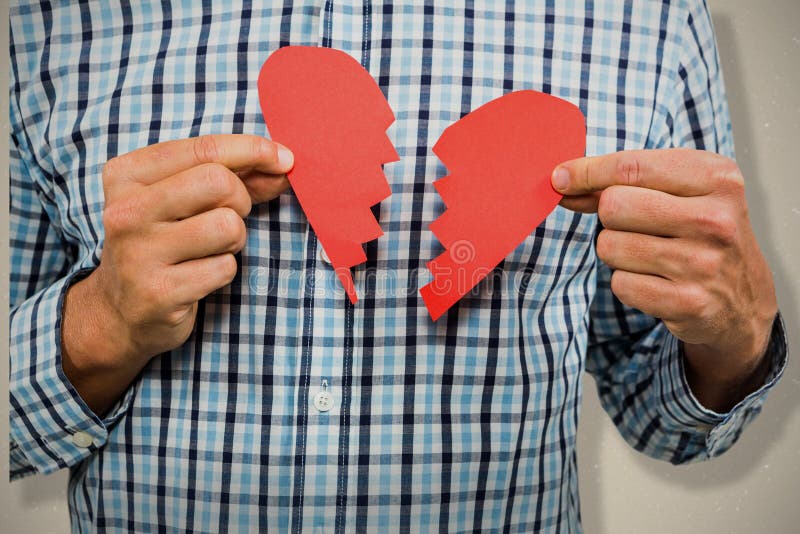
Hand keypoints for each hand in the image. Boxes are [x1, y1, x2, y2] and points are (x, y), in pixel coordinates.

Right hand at [62, 134, 292, 413]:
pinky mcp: (158, 292)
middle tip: (228, 217)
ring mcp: (139, 253)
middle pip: (219, 182)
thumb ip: (232, 176)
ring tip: (211, 249)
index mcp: (127, 175)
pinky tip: (198, 276)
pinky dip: (224, 271)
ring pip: (227, 225)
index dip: (254, 150)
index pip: (204, 149)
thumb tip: (282, 165)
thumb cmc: (164, 243)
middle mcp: (126, 211)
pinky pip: (225, 267)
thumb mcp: (184, 199)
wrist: (121, 312)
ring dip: (235, 238)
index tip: (284, 159)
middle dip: (240, 199)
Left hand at [552, 148, 776, 411]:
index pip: (631, 167)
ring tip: (648, 255)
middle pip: (613, 206)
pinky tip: (654, 281)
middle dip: (609, 217)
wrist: (742, 297)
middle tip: (634, 227)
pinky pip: (620, 284)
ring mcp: (703, 264)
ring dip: (616, 251)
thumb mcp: (680, 191)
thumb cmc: (702, 232)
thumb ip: (623, 181)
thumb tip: (564, 182)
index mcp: (716, 178)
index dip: (586, 172)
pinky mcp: (689, 303)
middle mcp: (715, 219)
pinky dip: (627, 283)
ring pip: (610, 246)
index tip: (560, 178)